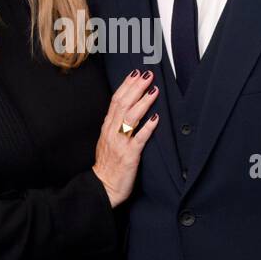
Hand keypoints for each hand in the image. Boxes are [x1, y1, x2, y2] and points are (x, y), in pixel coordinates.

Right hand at [91, 69, 160, 206]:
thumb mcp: (108, 140)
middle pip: (123, 104)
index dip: (126, 85)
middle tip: (148, 74)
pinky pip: (139, 139)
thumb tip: (127, 107)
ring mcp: (120, 143)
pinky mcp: (129, 156)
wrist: (103, 187)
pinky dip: (148, 127)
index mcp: (107, 127)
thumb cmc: (108, 164)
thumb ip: (116, 124)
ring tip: (154, 90)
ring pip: (130, 118)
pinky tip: (156, 118)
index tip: (136, 72)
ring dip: (143, 102)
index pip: (116, 100)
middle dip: (136, 88)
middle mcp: (112, 132)